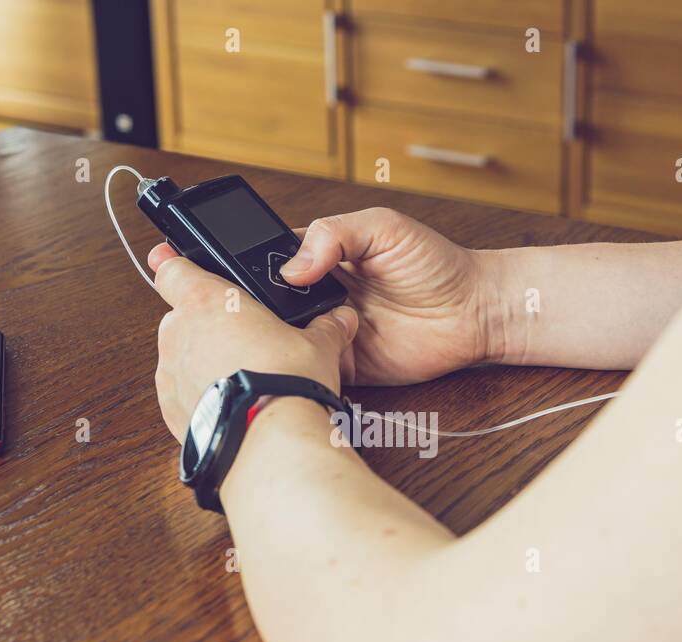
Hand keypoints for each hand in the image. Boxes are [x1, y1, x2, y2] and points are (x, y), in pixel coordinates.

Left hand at [148, 254, 357, 442]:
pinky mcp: (171, 409)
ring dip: (204, 363)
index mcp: (207, 301)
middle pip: (182, 316)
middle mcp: (178, 333)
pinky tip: (233, 404)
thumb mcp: (318, 346)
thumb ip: (327, 326)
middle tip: (243, 341)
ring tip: (243, 379)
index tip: (178, 265)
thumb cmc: (286, 383)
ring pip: (182, 357)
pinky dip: (202, 396)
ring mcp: (169, 373)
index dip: (176, 265)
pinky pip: (183, 393)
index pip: (172, 268)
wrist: (270, 441)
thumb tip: (342, 319)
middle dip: (208, 326)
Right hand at [149, 207, 496, 386]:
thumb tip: (293, 266)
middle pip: (262, 306)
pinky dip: (295, 374)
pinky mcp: (342, 368)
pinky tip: (278, 372)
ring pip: (280, 342)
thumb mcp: (383, 227)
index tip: (207, 270)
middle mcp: (315, 298)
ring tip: (242, 344)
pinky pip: (308, 372)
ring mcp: (326, 335)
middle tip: (224, 316)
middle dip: (242, 312)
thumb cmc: (434, 262)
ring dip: (265, 344)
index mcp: (318, 257)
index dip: (235, 265)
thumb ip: (335, 234)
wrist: (473, 313)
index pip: (262, 259)